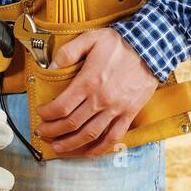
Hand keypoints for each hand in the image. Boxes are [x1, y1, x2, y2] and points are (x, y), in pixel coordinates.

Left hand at [36, 28, 159, 156]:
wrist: (151, 49)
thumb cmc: (119, 43)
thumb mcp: (91, 38)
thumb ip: (68, 52)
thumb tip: (50, 67)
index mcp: (89, 82)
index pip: (61, 107)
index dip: (47, 114)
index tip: (40, 113)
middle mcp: (101, 99)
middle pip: (72, 124)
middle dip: (53, 131)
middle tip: (43, 132)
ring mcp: (116, 109)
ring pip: (90, 135)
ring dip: (71, 144)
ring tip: (58, 147)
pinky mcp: (129, 114)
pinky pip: (113, 137)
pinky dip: (99, 149)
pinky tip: (88, 152)